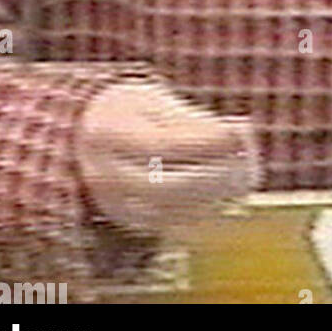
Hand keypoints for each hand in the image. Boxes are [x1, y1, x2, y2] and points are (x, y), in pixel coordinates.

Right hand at [76, 81, 259, 234]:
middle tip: (247, 152)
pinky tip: (233, 185)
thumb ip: (191, 122)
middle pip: (169, 187)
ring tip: (248, 166)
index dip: (206, 141)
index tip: (239, 128)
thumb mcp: (153, 104)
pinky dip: (213, 208)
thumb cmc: (132, 113)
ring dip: (221, 192)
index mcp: (108, 134)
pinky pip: (179, 226)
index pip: (162, 146)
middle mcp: (107, 176)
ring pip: (177, 212)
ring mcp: (118, 206)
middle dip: (217, 172)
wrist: (83, 141)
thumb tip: (238, 136)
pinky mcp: (136, 224)